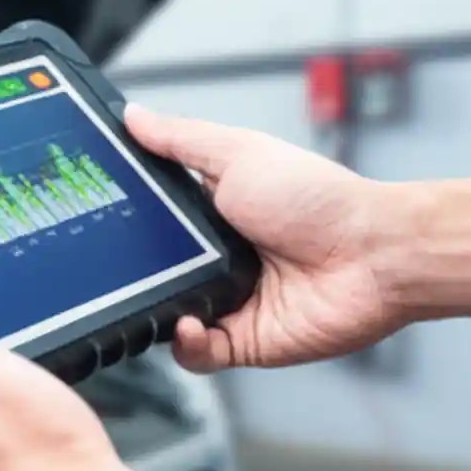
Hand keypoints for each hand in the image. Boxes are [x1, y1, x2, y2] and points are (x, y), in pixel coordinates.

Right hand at [125, 104, 407, 369]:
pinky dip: (186, 345)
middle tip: (112, 268)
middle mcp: (220, 260)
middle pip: (154, 272)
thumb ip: (181, 139)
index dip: (127, 223)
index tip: (97, 219)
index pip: (154, 223)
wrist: (373, 254)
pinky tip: (189, 325)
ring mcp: (232, 302)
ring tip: (158, 298)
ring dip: (158, 312)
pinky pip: (198, 354)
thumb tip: (133, 115)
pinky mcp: (246, 341)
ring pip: (170, 316)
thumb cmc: (319, 199)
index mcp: (214, 214)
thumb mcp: (237, 153)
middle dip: (131, 274)